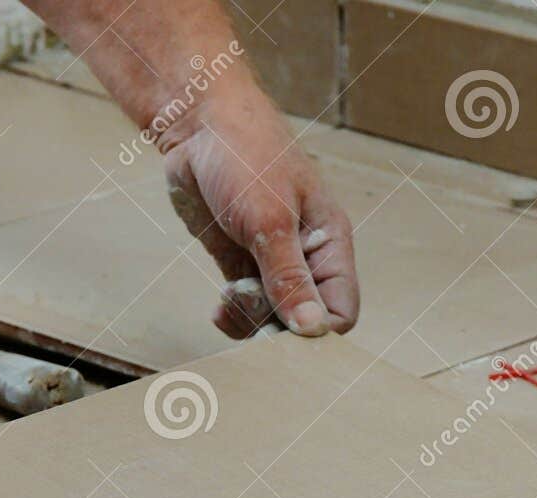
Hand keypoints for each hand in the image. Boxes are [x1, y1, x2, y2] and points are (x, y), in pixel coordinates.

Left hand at [160, 86, 357, 338]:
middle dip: (276, 327)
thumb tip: (312, 330)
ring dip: (250, 321)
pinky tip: (219, 306)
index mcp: (329, 243)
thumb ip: (288, 279)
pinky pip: (245, 306)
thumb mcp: (269, 220)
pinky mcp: (239, 261)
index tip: (283, 333)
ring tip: (229, 297)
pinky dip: (232, 314)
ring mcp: (271, 261)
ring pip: (271, 317)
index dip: (317, 331)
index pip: (340, 310)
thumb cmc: (244, 156)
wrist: (197, 125)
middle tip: (247, 307)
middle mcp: (305, 257)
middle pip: (304, 320)